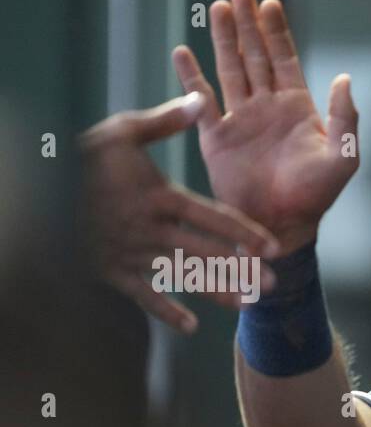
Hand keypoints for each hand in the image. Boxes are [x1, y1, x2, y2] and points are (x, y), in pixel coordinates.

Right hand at [79, 92, 279, 332]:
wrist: (42, 186)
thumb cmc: (85, 157)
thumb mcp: (122, 131)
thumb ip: (164, 121)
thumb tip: (200, 101)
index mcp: (160, 197)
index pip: (213, 218)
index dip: (245, 233)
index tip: (273, 247)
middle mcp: (151, 229)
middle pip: (205, 253)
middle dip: (240, 270)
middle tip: (271, 285)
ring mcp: (132, 253)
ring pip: (181, 277)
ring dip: (214, 292)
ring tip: (244, 305)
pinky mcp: (112, 270)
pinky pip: (143, 296)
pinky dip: (165, 312)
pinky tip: (192, 326)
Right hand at [172, 0, 358, 254]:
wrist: (282, 226)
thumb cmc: (316, 197)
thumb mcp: (342, 158)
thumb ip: (346, 119)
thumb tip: (344, 78)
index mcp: (296, 109)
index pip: (285, 60)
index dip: (277, 32)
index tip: (269, 3)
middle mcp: (267, 108)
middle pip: (255, 56)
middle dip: (248, 24)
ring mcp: (240, 120)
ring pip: (230, 70)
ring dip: (223, 40)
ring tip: (218, 9)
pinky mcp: (216, 137)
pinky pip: (201, 101)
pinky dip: (190, 78)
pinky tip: (182, 52)